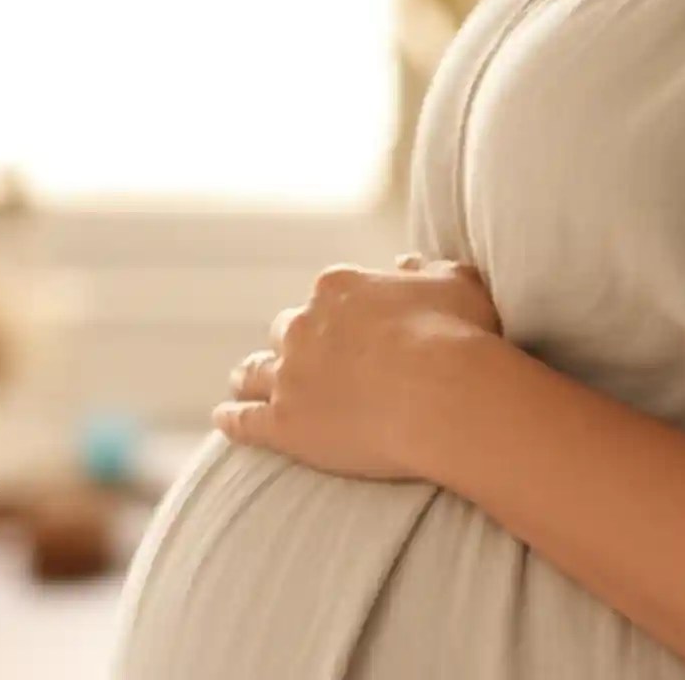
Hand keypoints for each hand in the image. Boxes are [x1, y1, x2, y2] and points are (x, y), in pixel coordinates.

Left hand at [212, 255, 498, 478]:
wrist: (447, 394)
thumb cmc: (461, 336)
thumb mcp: (457, 283)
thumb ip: (428, 269)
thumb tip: (406, 261)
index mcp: (339, 288)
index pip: (325, 298)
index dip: (335, 317)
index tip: (345, 332)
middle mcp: (303, 325)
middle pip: (285, 331)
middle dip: (291, 344)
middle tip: (300, 362)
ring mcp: (289, 375)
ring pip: (254, 372)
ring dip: (251, 376)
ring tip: (245, 385)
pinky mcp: (282, 424)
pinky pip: (243, 420)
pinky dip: (232, 419)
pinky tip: (223, 420)